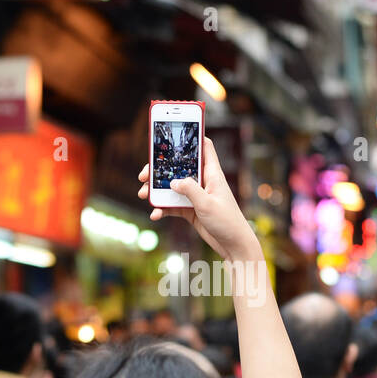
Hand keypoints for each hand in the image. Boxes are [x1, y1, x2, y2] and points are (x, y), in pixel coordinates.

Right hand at [138, 137, 257, 261]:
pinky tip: (155, 214)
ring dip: (157, 190)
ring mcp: (196, 196)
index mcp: (212, 174)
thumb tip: (173, 181)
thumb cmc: (227, 221)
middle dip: (161, 169)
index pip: (204, 147)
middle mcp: (203, 182)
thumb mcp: (207, 204)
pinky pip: (173, 205)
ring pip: (172, 187)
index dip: (193, 137)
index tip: (176, 132)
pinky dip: (162, 209)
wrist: (233, 245)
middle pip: (179, 167)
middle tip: (144, 174)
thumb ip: (190, 190)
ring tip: (144, 194)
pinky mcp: (191, 209)